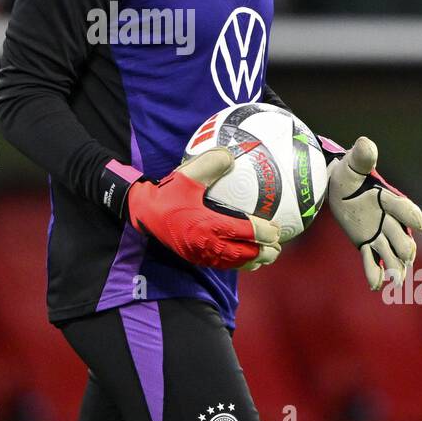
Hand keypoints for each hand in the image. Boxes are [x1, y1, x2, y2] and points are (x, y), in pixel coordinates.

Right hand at [125, 148, 281, 270]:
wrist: (143, 214)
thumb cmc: (166, 194)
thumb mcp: (187, 176)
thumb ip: (210, 164)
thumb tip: (230, 155)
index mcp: (209, 226)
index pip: (246, 233)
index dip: (265, 233)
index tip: (277, 228)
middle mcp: (209, 244)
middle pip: (246, 254)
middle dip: (266, 252)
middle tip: (278, 246)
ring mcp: (202, 255)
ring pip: (236, 264)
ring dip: (254, 261)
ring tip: (266, 256)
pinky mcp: (196, 258)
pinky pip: (223, 265)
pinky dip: (238, 263)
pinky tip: (243, 257)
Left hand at [326, 137, 421, 288]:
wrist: (335, 187)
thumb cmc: (348, 173)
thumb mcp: (353, 164)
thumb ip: (362, 156)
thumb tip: (366, 144)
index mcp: (388, 200)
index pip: (405, 209)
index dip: (412, 216)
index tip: (420, 226)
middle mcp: (389, 220)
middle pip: (402, 238)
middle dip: (404, 249)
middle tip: (403, 259)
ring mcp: (379, 234)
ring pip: (392, 255)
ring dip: (395, 268)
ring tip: (395, 282)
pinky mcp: (366, 244)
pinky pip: (372, 261)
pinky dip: (374, 274)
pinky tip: (374, 286)